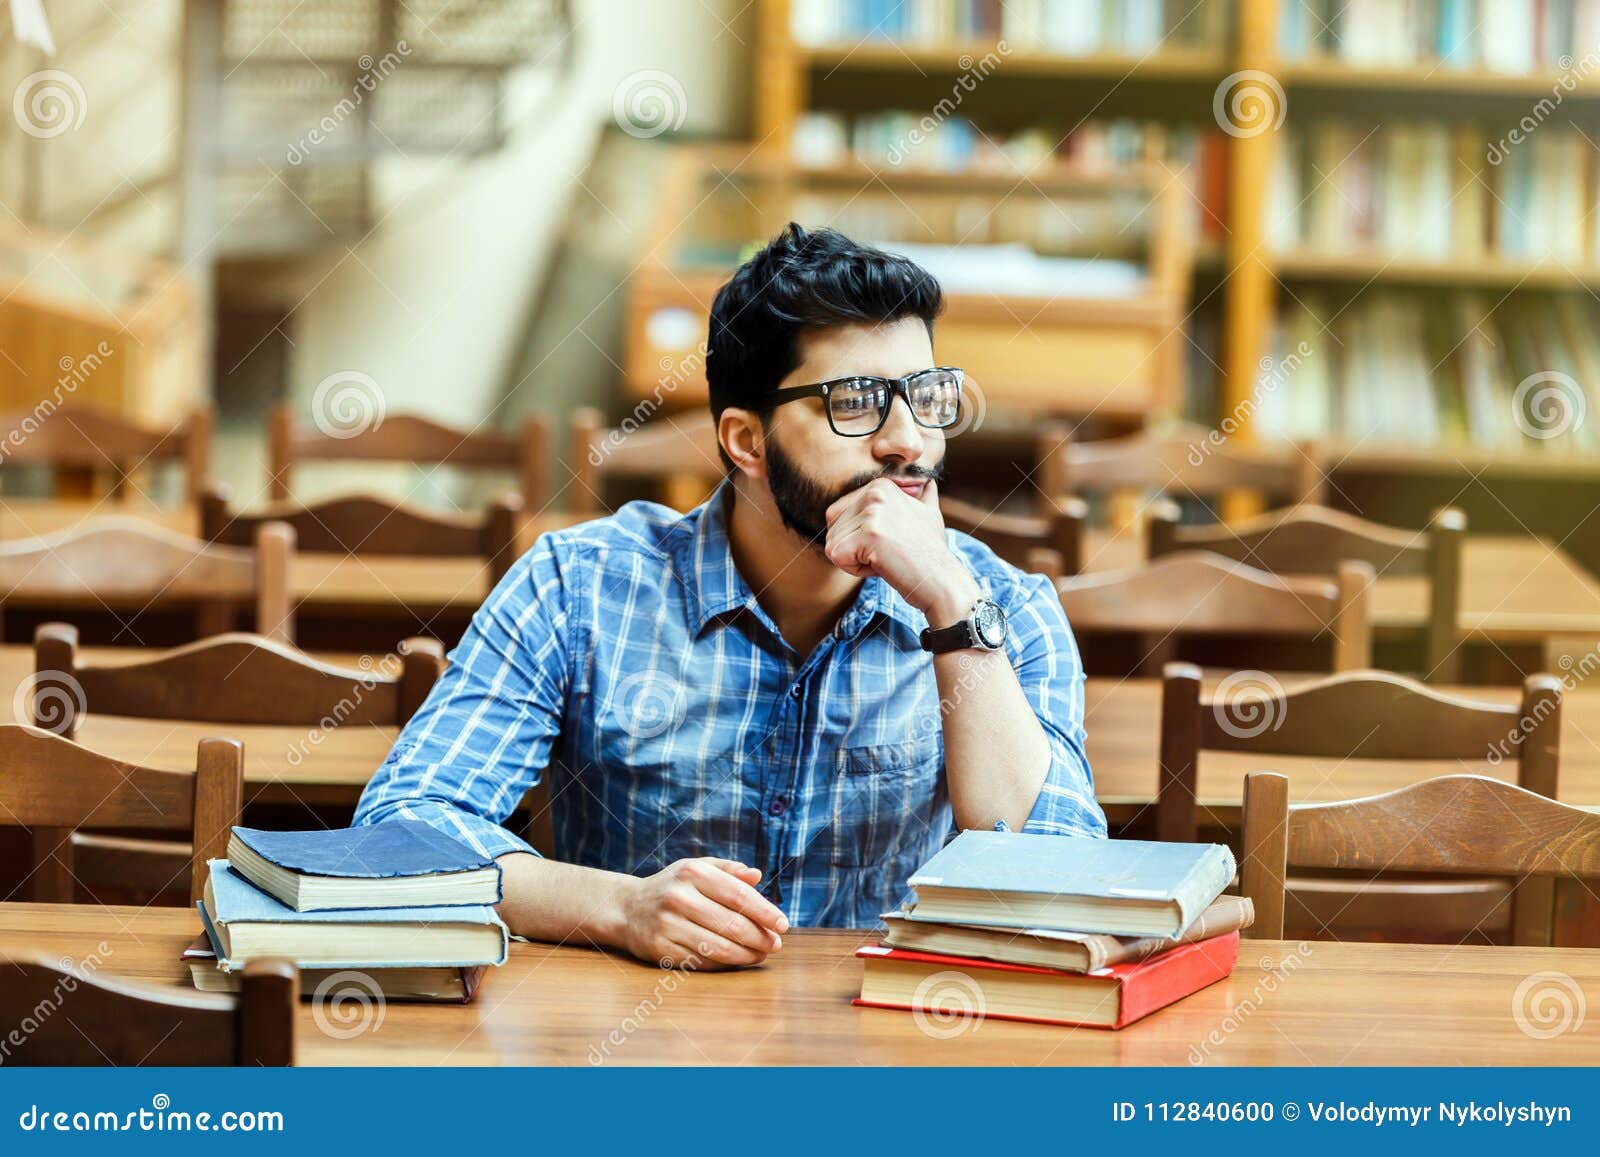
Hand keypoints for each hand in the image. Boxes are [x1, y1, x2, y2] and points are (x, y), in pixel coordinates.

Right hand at [616, 857, 788, 969]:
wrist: (628, 908)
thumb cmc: (673, 886)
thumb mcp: (698, 868)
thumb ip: (728, 870)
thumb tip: (757, 875)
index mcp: (692, 872)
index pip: (737, 894)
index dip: (764, 911)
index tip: (783, 924)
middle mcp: (678, 897)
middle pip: (731, 924)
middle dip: (759, 937)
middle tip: (775, 945)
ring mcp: (667, 924)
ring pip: (717, 947)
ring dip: (746, 955)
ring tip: (761, 955)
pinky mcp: (660, 949)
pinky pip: (700, 962)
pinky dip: (724, 964)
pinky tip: (737, 961)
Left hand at [823, 477, 979, 621]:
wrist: (942, 579)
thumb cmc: (932, 552)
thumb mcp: (928, 513)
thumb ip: (922, 494)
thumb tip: (927, 482)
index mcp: (880, 485)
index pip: (838, 513)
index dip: (858, 536)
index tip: (887, 542)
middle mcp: (875, 493)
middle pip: (833, 528)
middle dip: (853, 549)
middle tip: (885, 553)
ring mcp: (872, 513)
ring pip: (833, 543)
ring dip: (854, 560)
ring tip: (885, 559)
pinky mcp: (867, 535)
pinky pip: (836, 557)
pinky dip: (855, 569)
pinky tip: (881, 566)